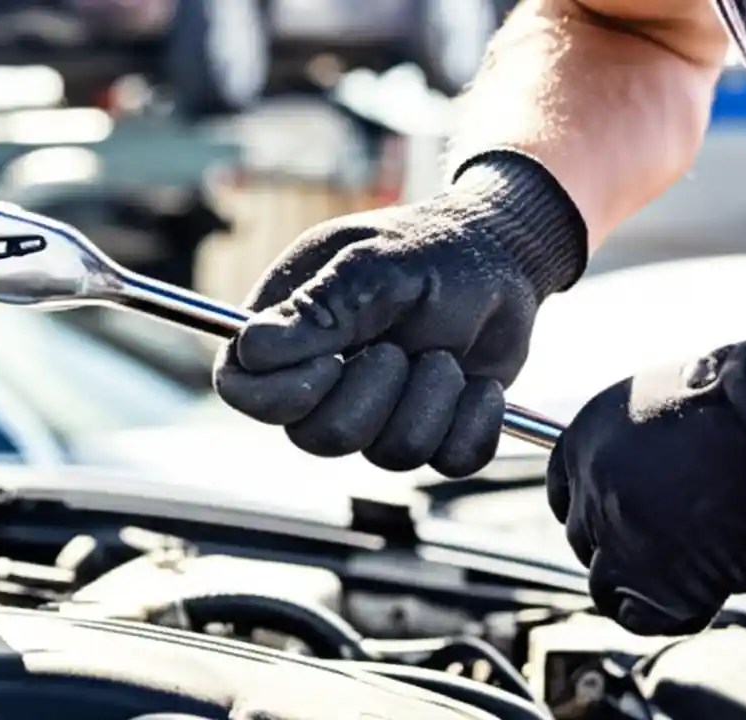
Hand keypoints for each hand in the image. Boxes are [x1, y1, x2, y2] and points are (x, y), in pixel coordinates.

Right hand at [214, 151, 585, 476]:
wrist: (503, 258)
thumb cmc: (430, 247)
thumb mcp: (374, 264)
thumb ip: (318, 310)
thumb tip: (250, 351)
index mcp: (287, 333)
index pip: (242, 389)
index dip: (280, 395)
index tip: (331, 360)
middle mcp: (321, 381)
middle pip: (318, 438)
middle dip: (374, 395)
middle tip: (401, 346)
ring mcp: (377, 413)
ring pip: (388, 456)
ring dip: (431, 399)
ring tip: (445, 353)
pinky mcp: (432, 432)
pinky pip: (448, 461)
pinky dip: (475, 421)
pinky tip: (479, 384)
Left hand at [547, 339, 745, 635]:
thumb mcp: (669, 404)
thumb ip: (641, 445)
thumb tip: (646, 478)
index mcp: (587, 434)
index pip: (563, 492)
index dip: (595, 513)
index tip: (623, 524)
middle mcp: (589, 482)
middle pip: (583, 537)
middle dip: (622, 548)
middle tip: (677, 546)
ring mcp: (616, 529)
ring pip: (604, 581)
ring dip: (641, 584)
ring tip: (696, 568)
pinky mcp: (652, 574)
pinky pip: (639, 616)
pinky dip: (668, 614)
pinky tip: (703, 594)